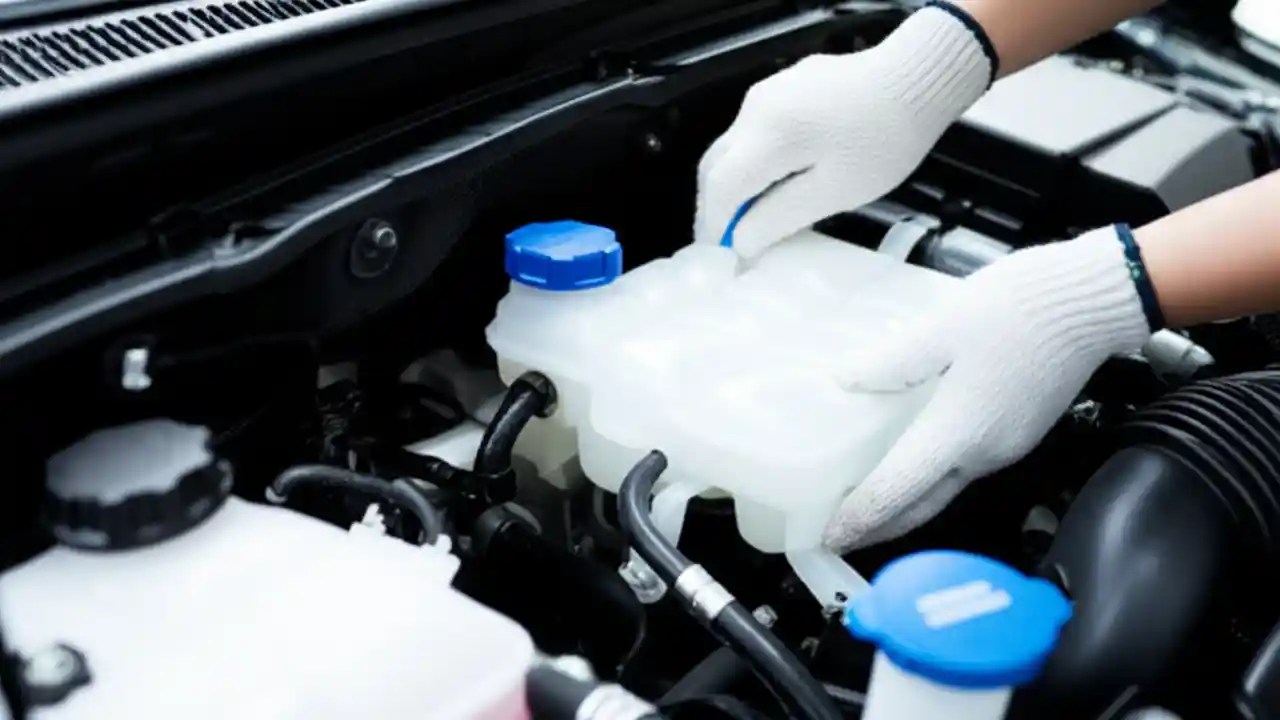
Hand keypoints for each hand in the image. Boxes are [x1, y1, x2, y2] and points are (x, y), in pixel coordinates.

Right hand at [693, 5, 992, 257]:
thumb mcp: (836, 191)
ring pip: (731, 146)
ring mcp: (767, 91)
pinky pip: (750, 130)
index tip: (722, 256)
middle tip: (726, 243)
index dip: (715, 225)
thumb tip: (742, 242)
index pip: (721, 187)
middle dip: (715, 207)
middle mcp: (757, 108)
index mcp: (769, 135)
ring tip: (746, 217)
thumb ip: (780, 216)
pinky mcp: (782, 86)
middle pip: (715, 165)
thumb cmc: (886, 139)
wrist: (918, 76)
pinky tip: (769, 181)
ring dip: (731, 184)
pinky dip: (749, 161)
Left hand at [822, 227, 1153, 552]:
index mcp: (958, 434)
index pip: (896, 494)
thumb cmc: (1021, 309)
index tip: (830, 538)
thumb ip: (891, 361)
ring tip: (868, 501)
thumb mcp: (942, 327)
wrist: (1095, 299)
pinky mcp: (1020, 429)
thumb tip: (846, 381)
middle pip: (923, 506)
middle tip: (843, 535)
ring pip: (946, 489)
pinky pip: (966, 466)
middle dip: (880, 526)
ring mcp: (1007, 445)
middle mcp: (984, 453)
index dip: (859, 518)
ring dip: (906, 502)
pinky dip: (933, 477)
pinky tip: (914, 459)